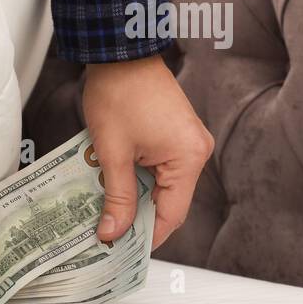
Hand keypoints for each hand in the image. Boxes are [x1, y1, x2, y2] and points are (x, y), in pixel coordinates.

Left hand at [82, 55, 214, 249]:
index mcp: (188, 158)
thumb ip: (117, 197)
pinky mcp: (177, 134)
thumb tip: (112, 233)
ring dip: (136, 198)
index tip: (119, 251)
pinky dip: (139, 180)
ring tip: (106, 213)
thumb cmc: (119, 93)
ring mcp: (188, 142)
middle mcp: (196, 151)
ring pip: (163, 186)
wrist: (121, 52)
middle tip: (107, 236)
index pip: (171, 215)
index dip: (145, 236)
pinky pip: (162, 169)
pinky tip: (115, 187)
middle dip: (137, 219)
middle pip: (169, 202)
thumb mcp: (112, 152)